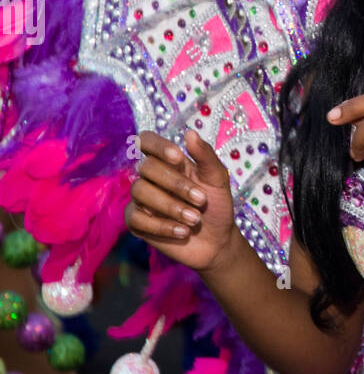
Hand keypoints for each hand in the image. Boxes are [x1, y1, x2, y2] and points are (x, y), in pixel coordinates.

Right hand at [124, 129, 237, 273]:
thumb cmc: (216, 206)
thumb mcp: (217, 180)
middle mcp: (151, 177)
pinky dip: (162, 226)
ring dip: (171, 206)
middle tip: (201, 200)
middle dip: (176, 184)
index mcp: (169, 162)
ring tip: (195, 219)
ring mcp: (141, 199)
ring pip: (140, 191)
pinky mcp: (136, 222)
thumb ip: (205, 156)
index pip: (147, 141)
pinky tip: (183, 232)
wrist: (217, 241)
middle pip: (146, 167)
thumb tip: (190, 132)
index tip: (178, 158)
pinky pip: (136, 217)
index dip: (158, 146)